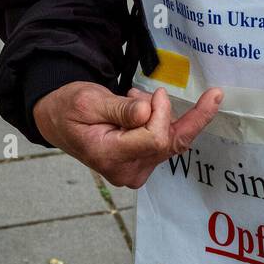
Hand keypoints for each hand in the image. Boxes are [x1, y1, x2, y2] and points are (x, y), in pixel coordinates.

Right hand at [32, 81, 223, 189]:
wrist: (57, 121)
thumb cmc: (69, 109)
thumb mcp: (88, 102)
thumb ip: (120, 108)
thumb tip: (148, 111)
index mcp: (109, 157)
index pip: (154, 138)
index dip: (161, 112)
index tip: (154, 93)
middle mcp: (127, 170)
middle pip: (171, 143)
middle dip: (179, 115)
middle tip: (206, 93)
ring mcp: (137, 169)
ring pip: (173, 142)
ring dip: (167, 115)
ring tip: (131, 97)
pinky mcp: (144, 162)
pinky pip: (168, 143)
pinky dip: (168, 121)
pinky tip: (153, 104)